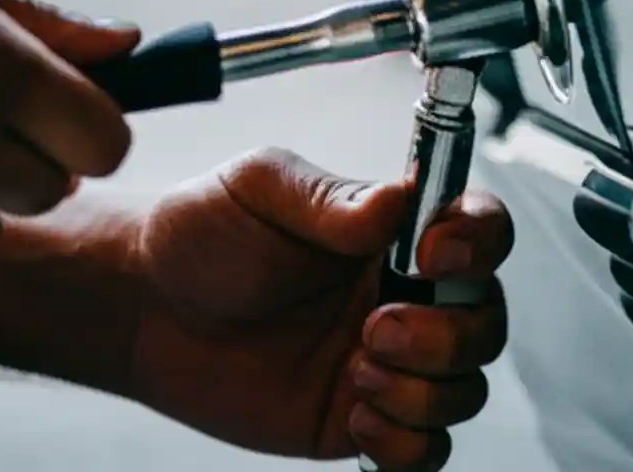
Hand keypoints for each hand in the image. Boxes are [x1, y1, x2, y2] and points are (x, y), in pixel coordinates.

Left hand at [132, 147, 511, 470]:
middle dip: (447, 335)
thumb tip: (399, 201)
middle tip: (375, 327)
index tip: (433, 254)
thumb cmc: (201, 235)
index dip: (480, 243)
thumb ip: (331, 197)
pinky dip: (404, 442)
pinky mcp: (362, 420)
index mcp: (396, 233)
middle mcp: (405, 296)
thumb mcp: (261, 187)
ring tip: (356, 371)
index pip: (482, 230)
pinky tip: (354, 416)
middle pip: (488, 321)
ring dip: (422, 389)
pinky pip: (426, 451)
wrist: (144, 310)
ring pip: (467, 390)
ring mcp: (389, 363)